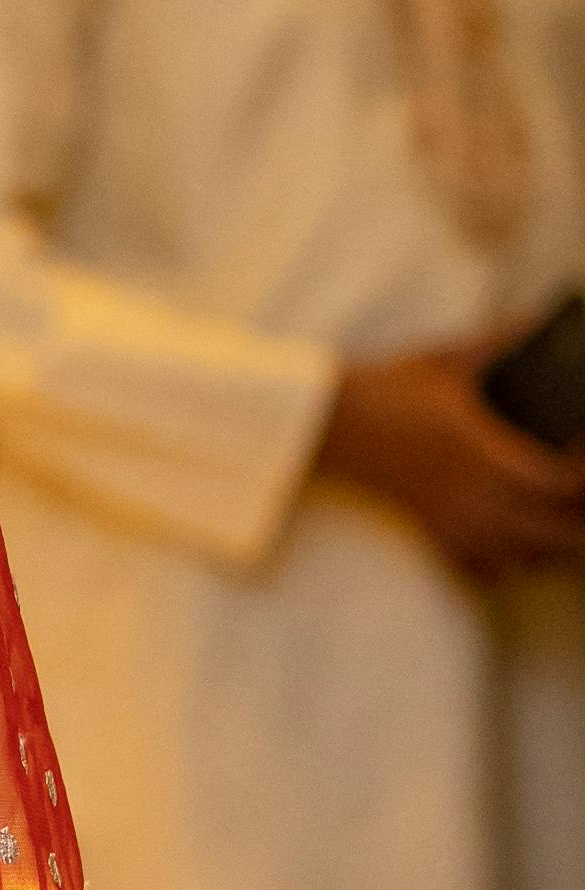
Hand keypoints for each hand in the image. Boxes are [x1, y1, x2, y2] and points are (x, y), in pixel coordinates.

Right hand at [311, 340, 584, 584]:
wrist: (331, 427)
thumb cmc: (389, 391)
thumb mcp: (447, 360)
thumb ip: (499, 341)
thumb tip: (540, 318)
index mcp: (484, 453)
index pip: (562, 480)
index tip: (584, 448)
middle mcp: (477, 496)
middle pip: (561, 531)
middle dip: (583, 516)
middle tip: (583, 490)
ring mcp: (458, 522)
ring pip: (533, 558)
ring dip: (558, 541)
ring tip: (565, 516)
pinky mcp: (438, 536)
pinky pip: (491, 571)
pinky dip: (515, 563)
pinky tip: (518, 539)